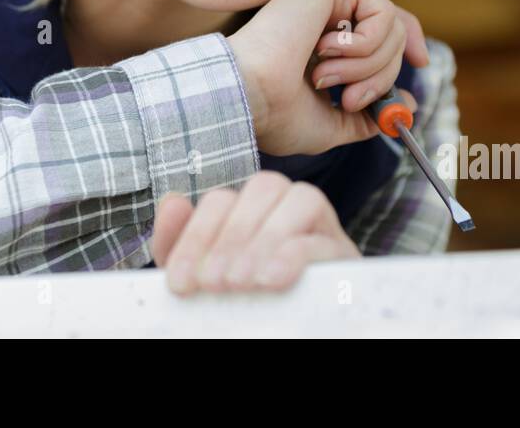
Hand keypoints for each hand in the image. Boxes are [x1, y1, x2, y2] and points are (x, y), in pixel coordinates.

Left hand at [151, 171, 360, 295]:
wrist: (290, 333)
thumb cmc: (247, 310)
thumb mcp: (203, 281)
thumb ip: (181, 245)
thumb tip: (173, 201)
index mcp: (253, 213)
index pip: (223, 199)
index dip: (197, 235)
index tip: (181, 283)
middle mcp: (289, 210)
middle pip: (264, 187)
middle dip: (230, 236)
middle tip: (213, 283)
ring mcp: (323, 230)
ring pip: (302, 198)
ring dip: (264, 238)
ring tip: (241, 282)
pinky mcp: (346, 258)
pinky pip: (326, 237)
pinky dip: (294, 254)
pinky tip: (271, 279)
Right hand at [228, 0, 427, 155]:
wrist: (251, 95)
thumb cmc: (276, 112)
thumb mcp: (331, 123)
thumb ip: (367, 113)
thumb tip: (406, 103)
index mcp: (321, 31)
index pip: (381, 23)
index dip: (408, 40)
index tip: (422, 62)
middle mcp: (324, 4)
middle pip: (393, 32)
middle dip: (381, 77)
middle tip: (350, 100)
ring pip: (391, 27)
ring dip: (367, 68)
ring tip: (324, 78)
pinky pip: (382, 13)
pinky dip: (365, 47)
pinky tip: (324, 51)